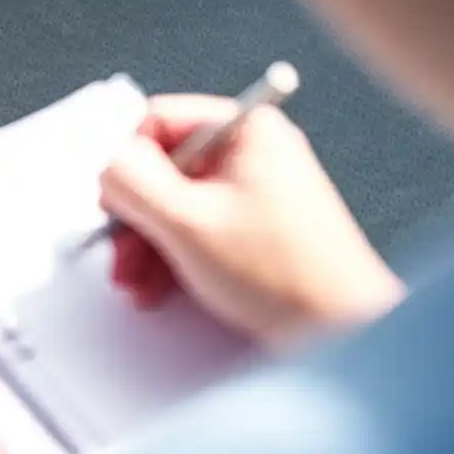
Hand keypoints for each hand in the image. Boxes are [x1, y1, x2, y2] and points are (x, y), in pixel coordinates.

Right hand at [99, 94, 405, 348]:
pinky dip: (172, 255)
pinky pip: (197, 228)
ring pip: (175, 204)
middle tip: (121, 250)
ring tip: (136, 281)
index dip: (127, 161)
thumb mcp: (188, 221)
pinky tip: (158, 287)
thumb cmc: (285, 274)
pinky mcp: (255, 229)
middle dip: (135, 215)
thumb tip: (107, 162)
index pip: (159, 121)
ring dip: (147, 242)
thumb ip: (134, 181)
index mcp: (245, 129)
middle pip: (163, 167)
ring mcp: (255, 192)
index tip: (113, 200)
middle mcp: (252, 152)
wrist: (345, 333)